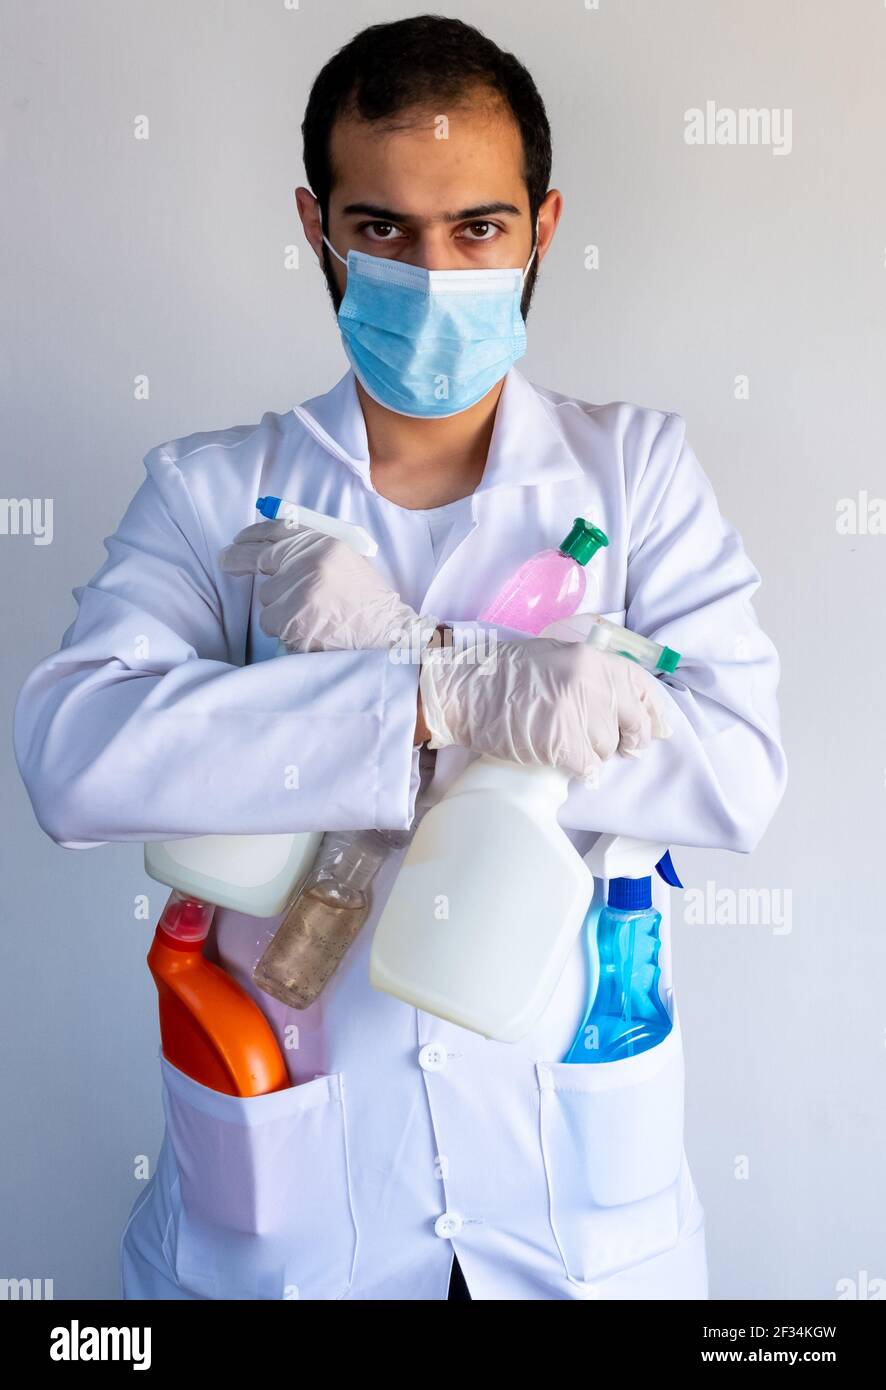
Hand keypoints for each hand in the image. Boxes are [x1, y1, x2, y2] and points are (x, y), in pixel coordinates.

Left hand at [219, 519, 436, 653]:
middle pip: (260, 559)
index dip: (253, 535)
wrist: (389, 636)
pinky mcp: (296, 618)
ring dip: (279, 609)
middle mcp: (312, 561)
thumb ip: (312, 552)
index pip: (279, 530)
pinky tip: (308, 630)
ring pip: (266, 597)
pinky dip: (284, 629)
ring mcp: (302, 590)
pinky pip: (271, 622)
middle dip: (239, 560)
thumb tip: (269, 549)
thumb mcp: (346, 562)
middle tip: (227, 562)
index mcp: (326, 543)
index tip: (238, 540)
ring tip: (310, 615)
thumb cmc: (367, 604)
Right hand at [418, 638, 672, 781]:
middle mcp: (590, 681)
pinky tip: (567, 763)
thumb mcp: (555, 656)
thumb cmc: (503, 675)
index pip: (641, 687)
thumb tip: (624, 707)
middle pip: (631, 723)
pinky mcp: (561, 741)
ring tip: (568, 743)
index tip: (659, 730)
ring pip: (607, 748)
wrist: (463, 690)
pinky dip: (579, 769)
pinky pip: (587, 766)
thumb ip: (591, 675)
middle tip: (621, 748)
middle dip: (629, 740)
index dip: (653, 713)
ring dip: (592, 753)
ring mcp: (576, 711)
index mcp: (592, 658)